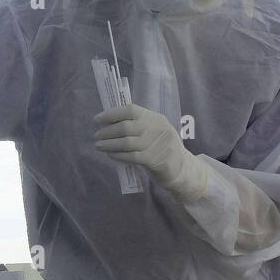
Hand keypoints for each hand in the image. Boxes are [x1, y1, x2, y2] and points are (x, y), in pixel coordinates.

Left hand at [93, 104, 208, 201]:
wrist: (182, 169)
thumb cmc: (162, 148)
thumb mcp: (154, 131)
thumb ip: (137, 126)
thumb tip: (109, 123)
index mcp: (155, 118)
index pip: (130, 110)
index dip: (111, 114)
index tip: (97, 119)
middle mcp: (157, 128)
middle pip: (126, 127)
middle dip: (107, 131)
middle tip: (97, 136)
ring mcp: (157, 144)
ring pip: (126, 142)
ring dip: (109, 144)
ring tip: (99, 146)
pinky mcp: (155, 160)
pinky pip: (131, 156)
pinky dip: (118, 155)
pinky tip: (110, 155)